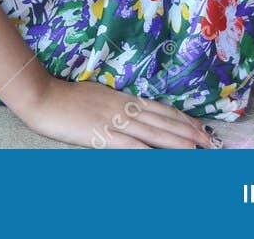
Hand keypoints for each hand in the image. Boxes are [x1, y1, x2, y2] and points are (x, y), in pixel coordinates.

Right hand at [21, 77, 222, 148]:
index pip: (159, 109)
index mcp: (122, 98)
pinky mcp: (104, 136)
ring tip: (199, 149)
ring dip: (179, 142)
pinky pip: (133, 148)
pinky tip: (166, 160)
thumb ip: (116, 103)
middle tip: (210, 140)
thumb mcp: (96, 94)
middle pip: (163, 121)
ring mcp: (115, 122)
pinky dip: (152, 155)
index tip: (199, 126)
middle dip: (189, 131)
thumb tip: (132, 109)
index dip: (181, 118)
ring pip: (155, 133)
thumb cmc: (64, 95)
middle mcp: (124, 108)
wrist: (43, 96)